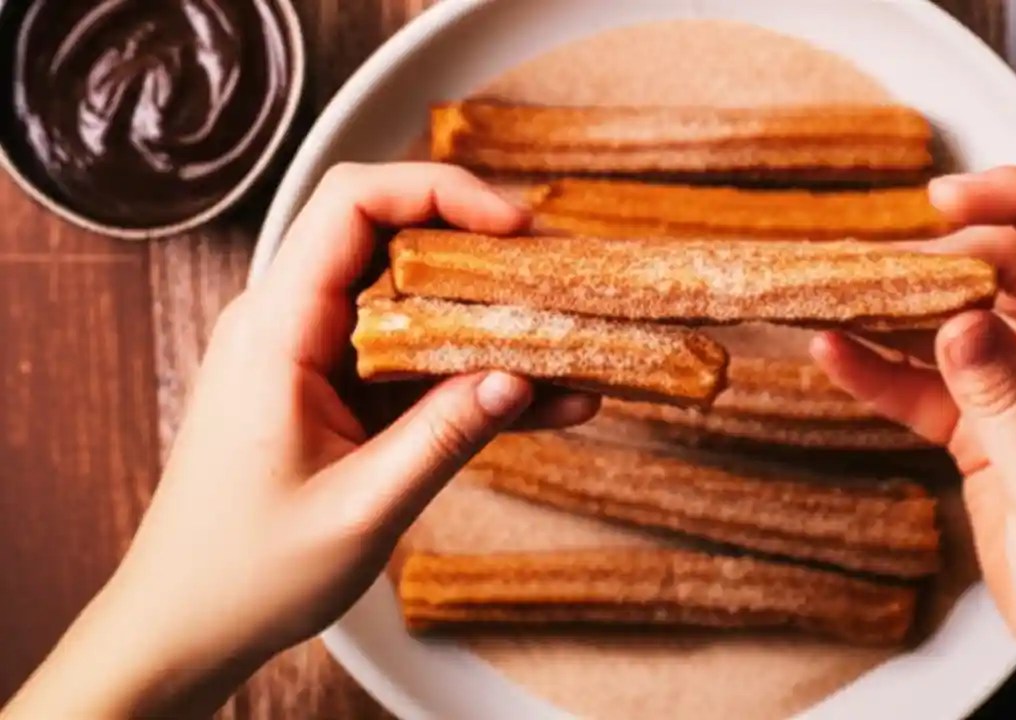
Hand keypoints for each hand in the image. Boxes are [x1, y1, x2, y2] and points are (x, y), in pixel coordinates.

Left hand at [3, 163, 599, 717]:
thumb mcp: (360, 510)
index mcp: (276, 330)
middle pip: (396, 242)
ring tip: (572, 344)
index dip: (440, 193)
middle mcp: (291, 323)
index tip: (516, 227)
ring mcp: (314, 356)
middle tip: (561, 280)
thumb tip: (524, 375)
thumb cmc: (246, 572)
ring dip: (491, 319)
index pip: (353, 205)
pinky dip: (474, 375)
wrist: (185, 624)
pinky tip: (546, 402)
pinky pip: (415, 361)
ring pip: (417, 303)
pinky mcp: (337, 392)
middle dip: (484, 254)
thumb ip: (444, 437)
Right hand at [812, 168, 1015, 718]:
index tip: (950, 198)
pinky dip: (878, 367)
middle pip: (1012, 262)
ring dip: (899, 303)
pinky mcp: (981, 428)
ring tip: (834, 292)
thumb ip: (1010, 406)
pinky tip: (833, 355)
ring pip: (958, 314)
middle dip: (944, 250)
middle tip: (873, 261)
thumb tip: (957, 323)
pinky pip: (922, 381)